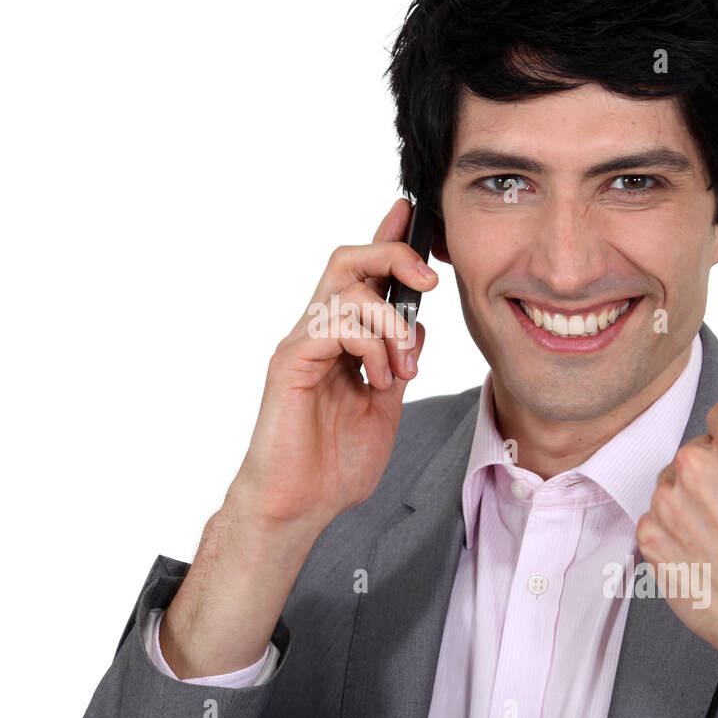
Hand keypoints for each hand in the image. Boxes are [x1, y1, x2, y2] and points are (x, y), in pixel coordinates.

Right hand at [228, 197, 436, 560]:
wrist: (300, 506)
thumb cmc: (334, 464)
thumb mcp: (387, 405)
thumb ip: (400, 361)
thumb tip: (420, 327)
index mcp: (341, 339)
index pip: (363, 274)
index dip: (386, 238)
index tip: (409, 210)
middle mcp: (317, 332)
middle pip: (348, 260)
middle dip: (393, 257)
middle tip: (427, 282)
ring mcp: (301, 344)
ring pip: (348, 289)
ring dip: (391, 325)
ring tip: (400, 372)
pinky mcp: (290, 362)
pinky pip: (334, 325)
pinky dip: (369, 346)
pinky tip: (378, 380)